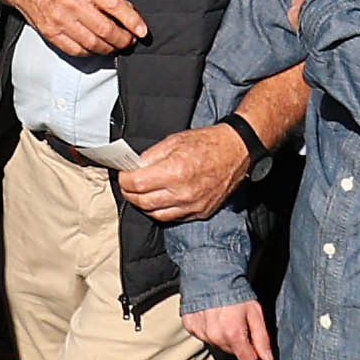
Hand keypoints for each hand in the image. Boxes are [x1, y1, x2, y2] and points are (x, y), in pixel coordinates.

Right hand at [0, 0, 148, 63]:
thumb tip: (126, 13)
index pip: (115, 6)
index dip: (132, 21)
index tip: (142, 31)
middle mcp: (71, 3)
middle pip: (106, 30)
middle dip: (123, 39)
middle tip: (129, 40)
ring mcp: (60, 20)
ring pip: (93, 44)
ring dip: (109, 48)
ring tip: (114, 45)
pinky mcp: (50, 32)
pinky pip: (76, 50)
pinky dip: (90, 52)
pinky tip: (95, 48)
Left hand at [117, 121, 250, 224]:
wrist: (235, 152)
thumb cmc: (207, 144)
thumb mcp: (173, 141)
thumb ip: (150, 156)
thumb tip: (134, 167)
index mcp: (175, 171)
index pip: (137, 184)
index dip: (124, 181)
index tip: (123, 176)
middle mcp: (184, 192)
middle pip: (144, 202)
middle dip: (130, 194)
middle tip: (127, 185)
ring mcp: (193, 205)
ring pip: (156, 214)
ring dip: (144, 205)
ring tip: (141, 194)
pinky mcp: (201, 212)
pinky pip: (173, 218)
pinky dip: (162, 210)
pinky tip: (160, 199)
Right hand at [182, 299, 276, 359]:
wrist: (210, 271)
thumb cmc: (234, 290)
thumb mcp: (255, 313)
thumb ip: (262, 338)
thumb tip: (267, 358)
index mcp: (232, 333)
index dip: (252, 351)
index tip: (251, 338)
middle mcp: (214, 336)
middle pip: (231, 352)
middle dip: (236, 340)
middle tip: (237, 321)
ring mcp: (200, 331)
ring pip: (216, 344)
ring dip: (221, 334)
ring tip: (223, 315)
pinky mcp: (190, 325)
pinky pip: (202, 335)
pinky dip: (208, 328)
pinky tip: (211, 315)